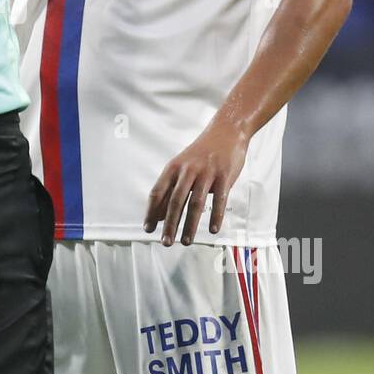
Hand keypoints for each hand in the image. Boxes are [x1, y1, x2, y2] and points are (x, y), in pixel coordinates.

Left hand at [143, 119, 249, 245]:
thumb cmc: (201, 153)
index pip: (158, 192)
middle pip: (175, 201)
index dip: (151, 212)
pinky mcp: (224, 176)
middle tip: (165, 242)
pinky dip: (216, 216)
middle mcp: (188, 170)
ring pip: (196, 203)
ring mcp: (207, 173)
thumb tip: (157, 215)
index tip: (148, 229)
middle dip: (169, 224)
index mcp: (173, 167)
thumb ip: (171, 189)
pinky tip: (212, 230)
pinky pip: (219, 199)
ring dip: (190, 225)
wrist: (226, 131)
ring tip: (186, 241)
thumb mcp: (182, 166)